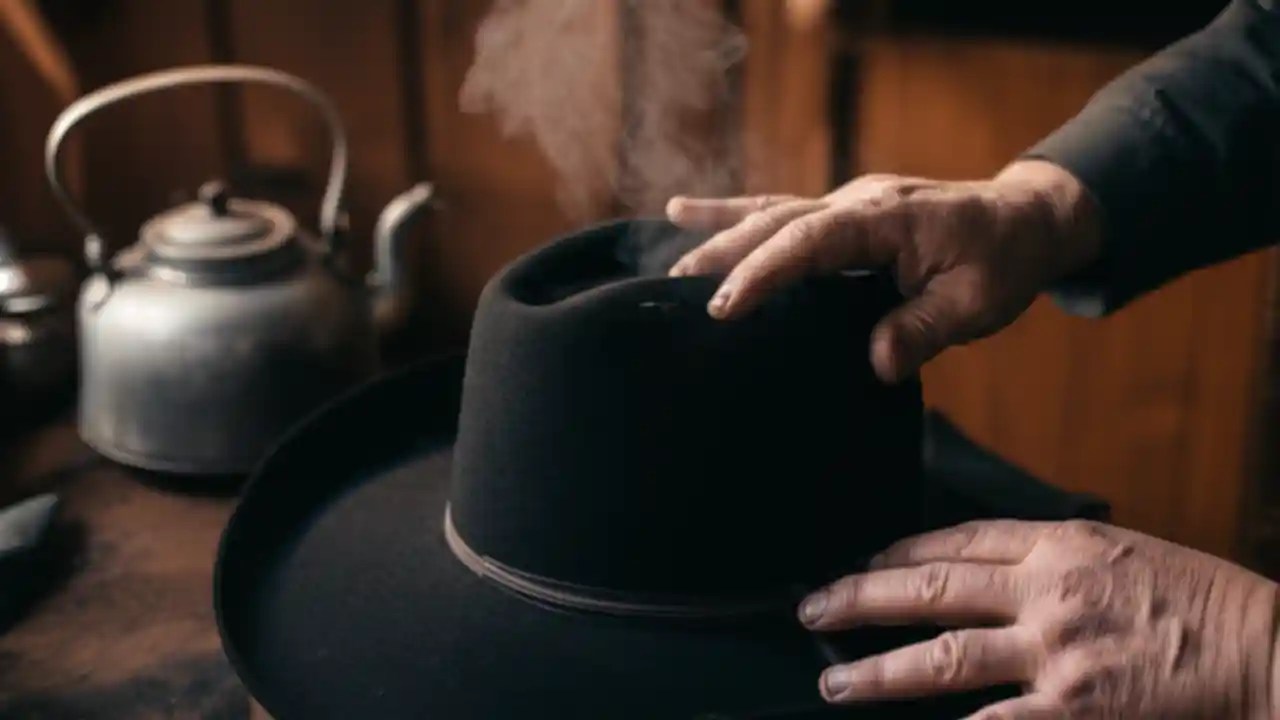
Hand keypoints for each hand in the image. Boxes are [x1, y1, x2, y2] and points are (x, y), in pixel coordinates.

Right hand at [665, 161, 1101, 382]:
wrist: (1025, 218)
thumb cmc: (1003, 260)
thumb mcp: (977, 303)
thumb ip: (924, 328)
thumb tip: (878, 362)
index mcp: (887, 219)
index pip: (811, 241)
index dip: (765, 271)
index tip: (726, 305)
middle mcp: (858, 202)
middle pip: (777, 222)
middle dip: (723, 254)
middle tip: (676, 289)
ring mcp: (847, 202)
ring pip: (770, 213)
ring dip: (718, 235)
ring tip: (669, 260)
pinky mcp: (841, 214)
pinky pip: (779, 210)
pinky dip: (731, 213)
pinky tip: (683, 213)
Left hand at [796, 520, 1278, 718]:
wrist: (1272, 652)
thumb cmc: (1206, 606)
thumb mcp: (1126, 555)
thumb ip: (1055, 562)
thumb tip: (991, 577)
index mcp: (1064, 545)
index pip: (960, 539)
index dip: (902, 552)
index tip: (865, 563)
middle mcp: (1049, 592)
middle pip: (931, 588)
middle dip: (861, 598)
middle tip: (813, 606)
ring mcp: (1057, 653)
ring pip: (943, 659)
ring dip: (878, 672)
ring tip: (834, 680)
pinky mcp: (1073, 710)